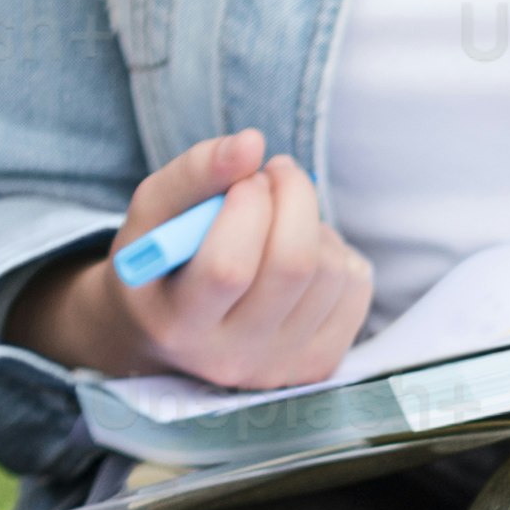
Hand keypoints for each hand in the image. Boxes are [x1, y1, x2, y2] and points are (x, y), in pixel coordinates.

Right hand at [59, 128, 373, 391]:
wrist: (175, 334)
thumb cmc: (160, 263)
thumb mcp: (152, 216)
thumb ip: (192, 174)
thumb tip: (251, 143)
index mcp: (179, 325)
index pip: (230, 267)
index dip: (247, 205)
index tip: (244, 177)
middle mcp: (232, 358)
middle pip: (293, 267)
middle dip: (293, 197)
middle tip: (275, 173)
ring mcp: (282, 366)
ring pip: (330, 272)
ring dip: (314, 223)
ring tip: (281, 219)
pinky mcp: (321, 363)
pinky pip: (356, 287)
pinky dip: (338, 251)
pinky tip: (304, 251)